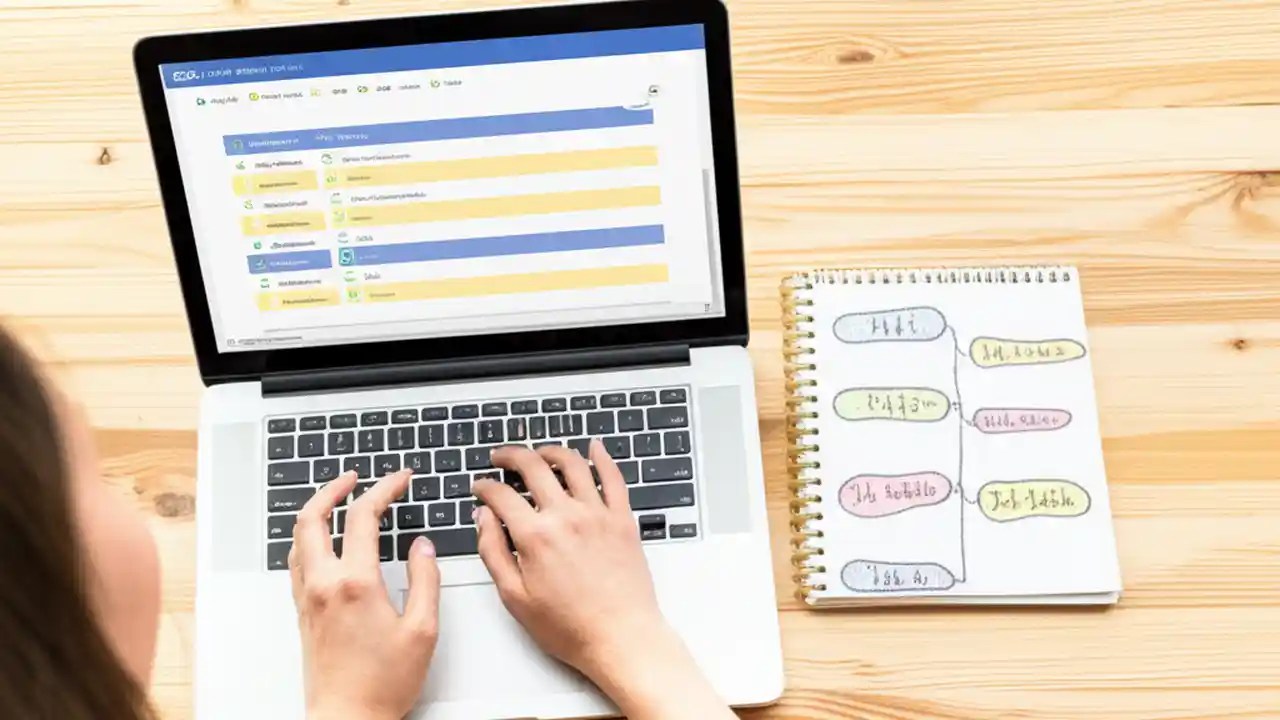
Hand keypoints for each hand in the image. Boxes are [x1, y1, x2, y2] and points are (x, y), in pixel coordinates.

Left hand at [290, 470, 439, 719]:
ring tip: (338, 500)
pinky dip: (309, 538)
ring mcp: (307, 597)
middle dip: (334, 488)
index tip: (401, 478)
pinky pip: (297, 560)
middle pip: (313, 517)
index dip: (385, 488)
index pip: (363, 516)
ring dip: (317, 510)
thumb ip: (425, 580)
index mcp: (354, 583)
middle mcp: (323, 585)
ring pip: (298, 537)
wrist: (347, 719)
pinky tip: (325, 541)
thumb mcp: (422, 629)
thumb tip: (422, 547)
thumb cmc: (382, 684)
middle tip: (355, 476)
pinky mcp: (302, 612)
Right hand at [472, 441, 733, 719]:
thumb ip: (493, 552)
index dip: (485, 486)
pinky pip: (613, 478)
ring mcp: (597, 515)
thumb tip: (483, 518)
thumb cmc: (569, 627)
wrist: (620, 638)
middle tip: (501, 456)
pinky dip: (603, 458)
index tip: (480, 486)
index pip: (502, 494)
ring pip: (573, 464)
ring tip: (539, 452)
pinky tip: (595, 448)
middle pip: (534, 466)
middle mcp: (566, 516)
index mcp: (535, 536)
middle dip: (511, 455)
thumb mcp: (515, 597)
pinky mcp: (622, 520)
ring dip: (551, 451)